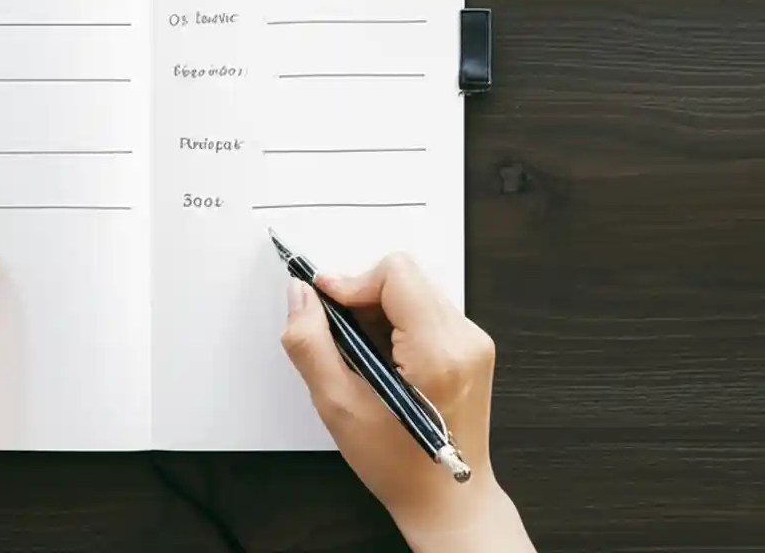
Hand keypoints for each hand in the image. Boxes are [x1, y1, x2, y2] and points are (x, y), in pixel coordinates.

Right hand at [282, 254, 533, 552]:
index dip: (351, 282)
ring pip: (413, 290)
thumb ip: (311, 343)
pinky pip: (425, 309)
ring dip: (377, 311)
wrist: (447, 500)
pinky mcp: (471, 348)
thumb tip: (300, 295)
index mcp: (438, 352)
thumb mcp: (338, 406)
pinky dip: (394, 323)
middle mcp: (465, 339)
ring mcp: (473, 342)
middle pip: (404, 278)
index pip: (396, 274)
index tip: (322, 303)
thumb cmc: (399, 466)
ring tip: (360, 355)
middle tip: (338, 336)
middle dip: (362, 297)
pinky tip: (382, 360)